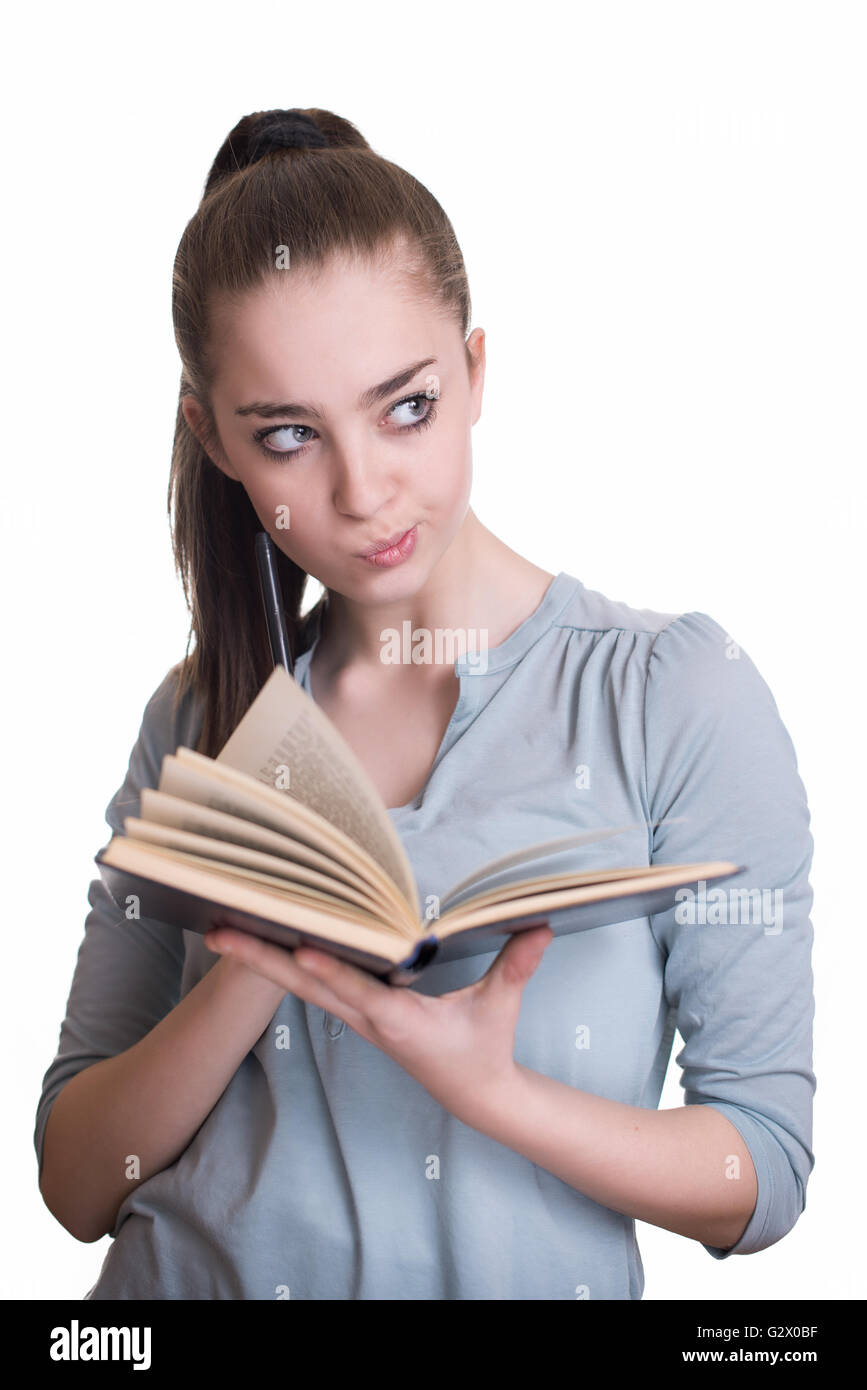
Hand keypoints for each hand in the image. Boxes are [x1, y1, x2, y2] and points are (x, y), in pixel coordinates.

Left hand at [202, 923, 553, 1130]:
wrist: (475, 1094)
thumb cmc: (484, 1048)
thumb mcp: (501, 1008)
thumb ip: (516, 966)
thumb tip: (541, 924)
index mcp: (400, 1021)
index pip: (360, 993)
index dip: (332, 973)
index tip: (299, 949)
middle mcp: (369, 1019)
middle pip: (307, 985)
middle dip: (262, 959)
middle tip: (217, 931)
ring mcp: (359, 1018)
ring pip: (301, 986)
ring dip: (262, 960)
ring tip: (222, 931)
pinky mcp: (360, 1014)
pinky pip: (315, 986)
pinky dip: (286, 965)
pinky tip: (264, 944)